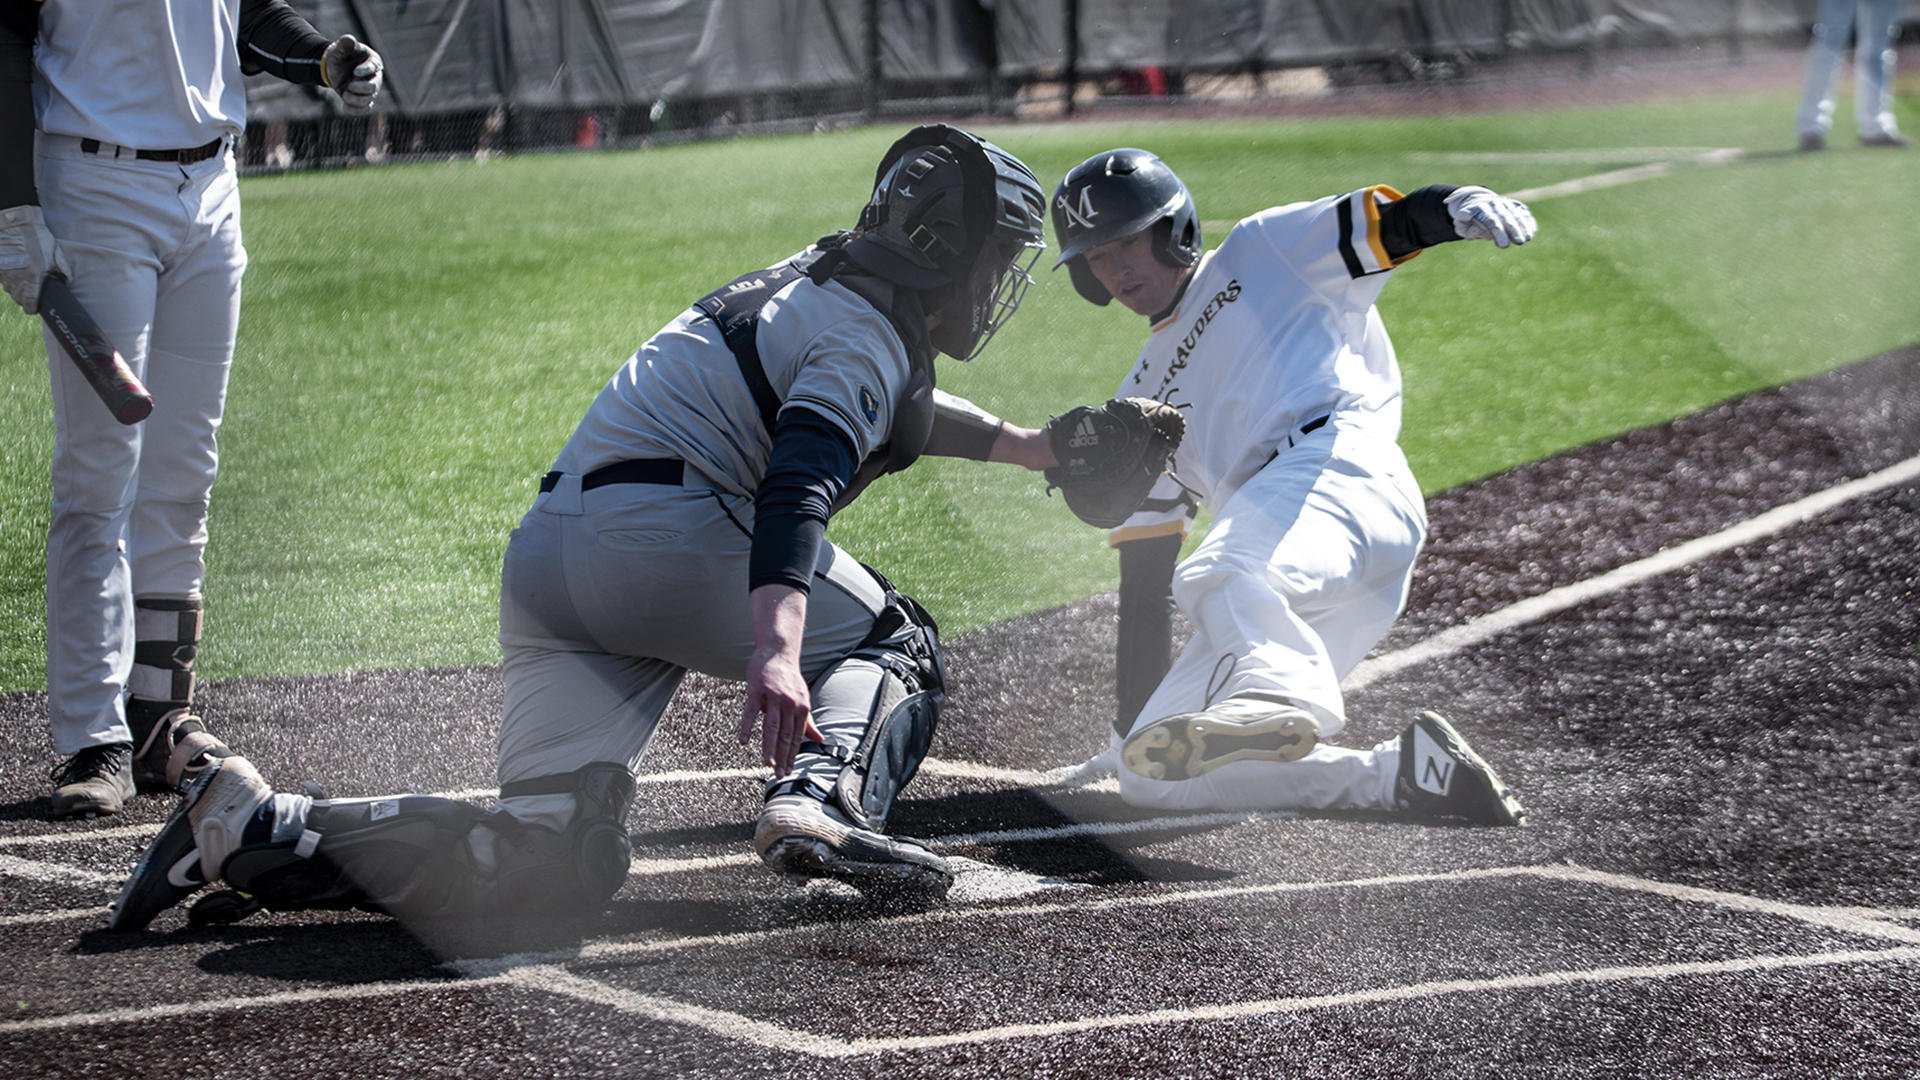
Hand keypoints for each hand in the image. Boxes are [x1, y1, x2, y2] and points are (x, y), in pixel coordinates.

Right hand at [0, 205, 71, 314]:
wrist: (15, 222)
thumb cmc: (37, 238)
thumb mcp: (56, 255)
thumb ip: (63, 271)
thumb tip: (68, 282)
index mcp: (31, 279)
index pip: (28, 302)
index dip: (31, 308)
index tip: (34, 309)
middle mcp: (15, 279)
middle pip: (17, 297)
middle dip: (24, 299)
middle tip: (30, 296)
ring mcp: (3, 272)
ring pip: (8, 288)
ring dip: (15, 289)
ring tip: (23, 285)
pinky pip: (1, 278)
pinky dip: (7, 279)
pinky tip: (14, 273)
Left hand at [322, 35, 383, 113]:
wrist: (335, 68)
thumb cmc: (341, 56)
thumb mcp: (340, 49)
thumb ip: (345, 44)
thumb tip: (348, 39)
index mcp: (373, 62)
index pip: (373, 67)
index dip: (365, 70)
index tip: (355, 71)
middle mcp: (375, 77)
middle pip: (373, 86)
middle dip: (361, 88)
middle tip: (349, 86)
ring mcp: (370, 90)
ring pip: (368, 100)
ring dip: (355, 99)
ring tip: (344, 93)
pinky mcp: (363, 100)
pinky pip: (364, 109)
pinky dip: (355, 111)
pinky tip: (344, 107)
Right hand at [741, 585, 822, 775]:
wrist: (778, 652)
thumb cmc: (789, 678)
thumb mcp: (802, 699)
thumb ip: (808, 722)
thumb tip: (820, 739)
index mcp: (802, 708)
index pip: (797, 737)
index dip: (793, 756)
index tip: (789, 772)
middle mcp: (790, 704)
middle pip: (786, 735)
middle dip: (783, 757)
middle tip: (780, 775)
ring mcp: (773, 697)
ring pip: (771, 726)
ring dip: (769, 746)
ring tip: (768, 764)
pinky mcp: (757, 690)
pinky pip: (750, 712)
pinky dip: (746, 727)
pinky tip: (743, 741)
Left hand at [1445, 187, 1536, 247]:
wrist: (1476, 200)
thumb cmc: (1468, 218)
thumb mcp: (1461, 224)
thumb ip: (1467, 230)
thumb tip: (1482, 234)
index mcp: (1479, 209)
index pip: (1490, 220)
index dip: (1498, 233)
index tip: (1504, 245)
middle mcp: (1493, 203)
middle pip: (1505, 217)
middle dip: (1513, 230)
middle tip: (1519, 242)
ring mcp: (1505, 202)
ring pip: (1516, 213)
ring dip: (1523, 226)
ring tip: (1528, 238)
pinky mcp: (1514, 204)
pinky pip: (1523, 211)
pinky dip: (1528, 220)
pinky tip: (1532, 231)